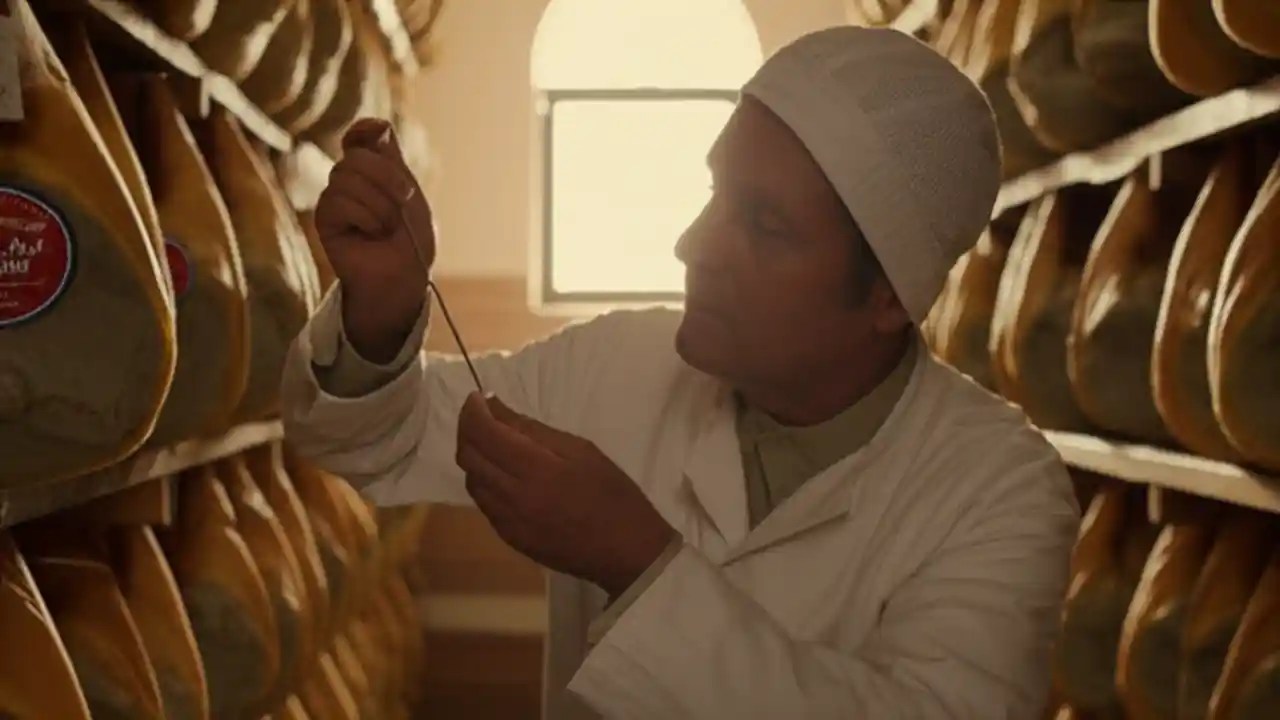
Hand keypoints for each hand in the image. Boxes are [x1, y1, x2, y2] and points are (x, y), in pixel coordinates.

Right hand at [315, 118, 435, 361]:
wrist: (404, 276)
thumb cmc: (412, 239)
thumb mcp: (410, 193)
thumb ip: (392, 159)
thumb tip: (374, 124)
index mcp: (376, 169)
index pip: (363, 135)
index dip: (366, 130)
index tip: (377, 137)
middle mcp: (352, 179)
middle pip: (357, 156)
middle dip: (388, 179)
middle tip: (404, 203)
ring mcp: (336, 197)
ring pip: (345, 177)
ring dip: (378, 204)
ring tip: (387, 226)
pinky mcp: (324, 218)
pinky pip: (336, 200)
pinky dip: (363, 216)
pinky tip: (371, 233)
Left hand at [456, 393, 677, 596]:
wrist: (625, 551)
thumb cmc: (612, 493)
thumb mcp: (580, 450)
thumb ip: (532, 429)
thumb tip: (495, 407)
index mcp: (535, 470)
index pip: (483, 434)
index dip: (473, 411)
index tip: (477, 397)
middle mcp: (512, 497)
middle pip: (468, 457)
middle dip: (467, 430)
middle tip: (481, 416)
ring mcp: (507, 522)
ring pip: (471, 481)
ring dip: (474, 456)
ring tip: (492, 443)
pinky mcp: (509, 538)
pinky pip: (483, 503)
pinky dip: (484, 480)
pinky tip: (501, 473)